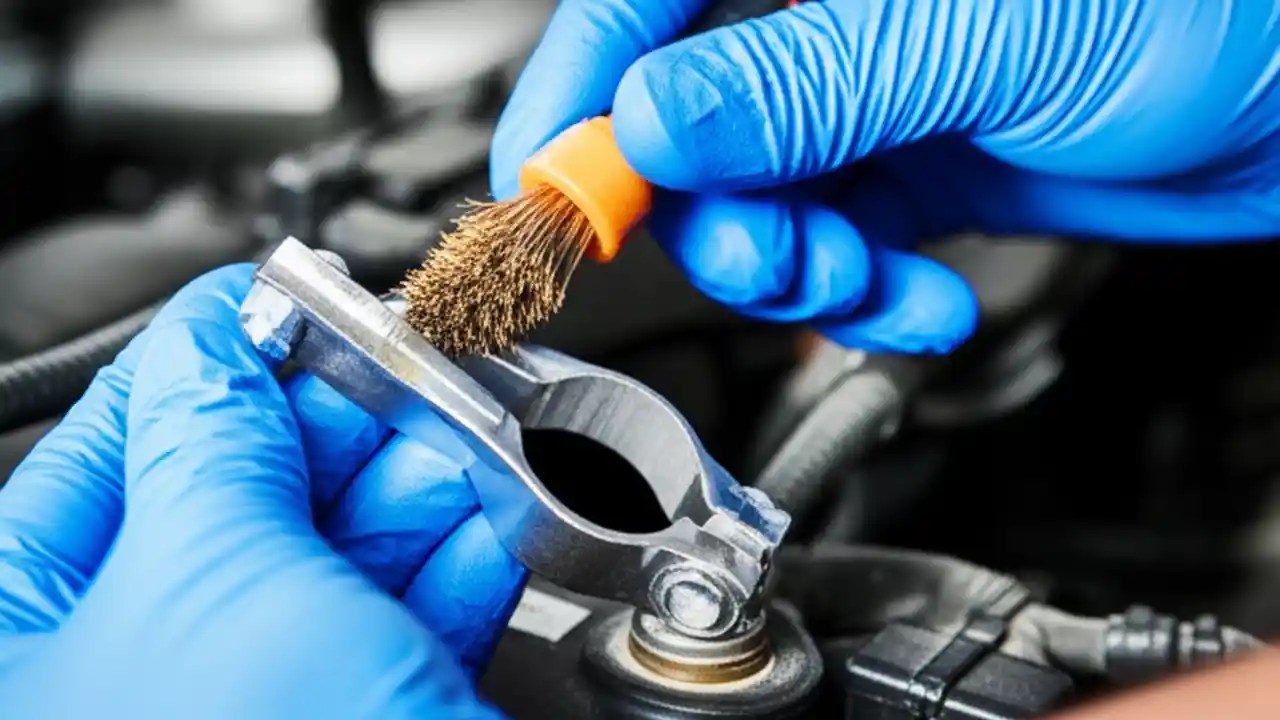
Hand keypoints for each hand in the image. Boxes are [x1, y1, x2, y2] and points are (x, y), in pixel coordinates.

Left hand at [0, 266, 522, 718]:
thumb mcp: (220, 570)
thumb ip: (212, 435)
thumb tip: (218, 331)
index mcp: (32, 645)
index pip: (107, 453)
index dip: (197, 358)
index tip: (269, 294)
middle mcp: (138, 673)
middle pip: (237, 496)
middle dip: (337, 418)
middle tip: (397, 358)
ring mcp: (258, 698)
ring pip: (336, 558)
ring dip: (418, 482)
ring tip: (467, 428)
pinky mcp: (360, 712)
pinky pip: (406, 621)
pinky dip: (460, 564)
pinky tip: (495, 521)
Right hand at [492, 0, 1279, 353]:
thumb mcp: (977, 32)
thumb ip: (797, 85)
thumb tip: (652, 127)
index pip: (636, 5)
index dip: (581, 103)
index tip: (556, 196)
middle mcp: (826, 7)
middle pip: (686, 121)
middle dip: (714, 212)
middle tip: (769, 256)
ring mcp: (871, 85)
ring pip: (761, 197)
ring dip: (793, 266)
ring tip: (857, 283)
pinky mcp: (918, 157)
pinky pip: (842, 241)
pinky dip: (863, 293)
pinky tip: (918, 300)